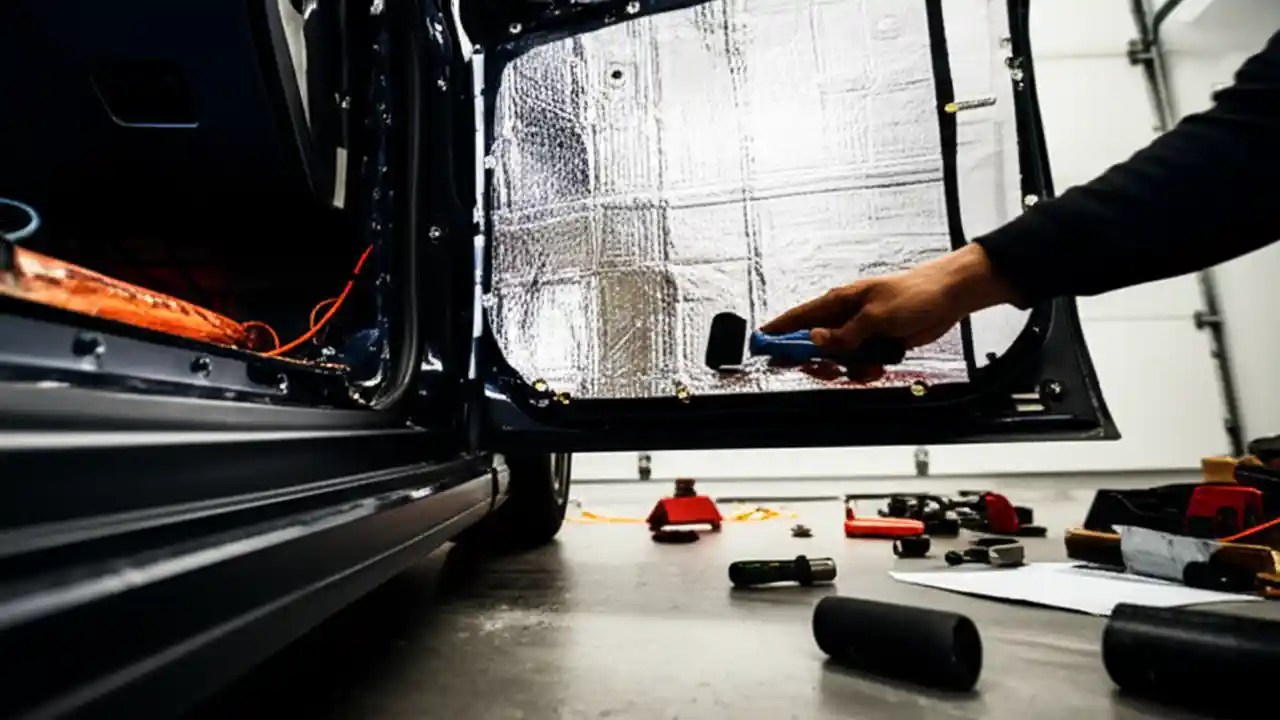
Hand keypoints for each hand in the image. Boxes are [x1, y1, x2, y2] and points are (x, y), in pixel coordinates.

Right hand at [760, 244, 1018, 382]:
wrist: (948, 297)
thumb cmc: (913, 295)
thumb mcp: (876, 316)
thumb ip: (845, 334)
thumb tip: (815, 341)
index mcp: (839, 302)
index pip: (799, 317)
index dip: (778, 331)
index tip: (761, 345)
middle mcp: (845, 317)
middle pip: (815, 344)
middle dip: (818, 361)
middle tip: (826, 370)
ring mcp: (861, 332)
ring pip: (839, 359)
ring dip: (848, 369)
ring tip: (866, 367)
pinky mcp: (877, 344)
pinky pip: (861, 364)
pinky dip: (867, 370)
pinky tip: (879, 367)